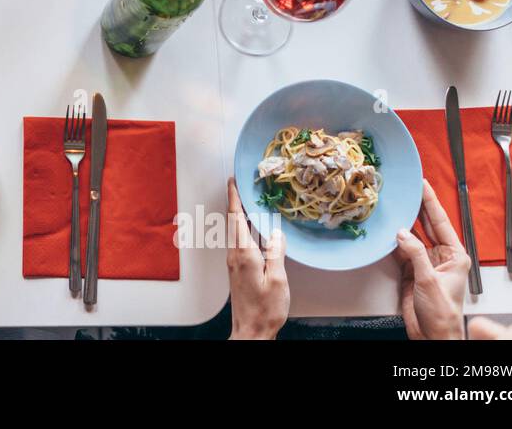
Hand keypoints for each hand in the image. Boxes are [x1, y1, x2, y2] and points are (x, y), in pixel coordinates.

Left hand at [226, 177, 288, 338]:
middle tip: (243, 186)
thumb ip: (277, 252)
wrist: (251, 330)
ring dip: (243, 215)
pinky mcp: (238, 270)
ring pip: (237, 232)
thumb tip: (277, 232)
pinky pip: (241, 242)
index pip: (237, 218)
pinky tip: (256, 229)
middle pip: (234, 222)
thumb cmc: (265, 309)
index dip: (235, 198)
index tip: (233, 181)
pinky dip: (247, 230)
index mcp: (244, 254)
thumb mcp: (278, 279)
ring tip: (251, 201)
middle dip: (238, 202)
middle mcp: (235, 255)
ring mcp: (235, 263)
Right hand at [393, 179, 469, 339]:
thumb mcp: (429, 280)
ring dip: (402, 222)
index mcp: (455, 255)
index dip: (431, 201)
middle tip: (406, 188)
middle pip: (426, 224)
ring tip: (394, 204)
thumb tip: (402, 234)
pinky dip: (392, 240)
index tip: (423, 185)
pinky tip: (387, 229)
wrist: (432, 334)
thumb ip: (415, 254)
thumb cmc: (442, 313)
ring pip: (411, 235)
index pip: (441, 221)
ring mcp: (425, 262)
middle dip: (417, 206)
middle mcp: (441, 255)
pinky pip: (400, 249)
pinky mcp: (411, 270)